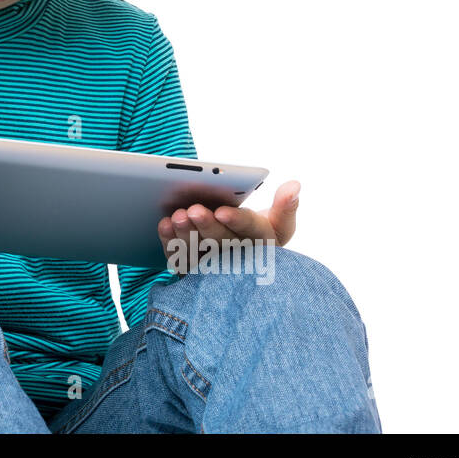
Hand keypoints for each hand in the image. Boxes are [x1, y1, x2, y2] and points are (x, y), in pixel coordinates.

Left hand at [157, 179, 300, 254]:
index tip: (222, 210)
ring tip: (176, 216)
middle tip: (193, 210)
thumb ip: (286, 205)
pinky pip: (180, 260)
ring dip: (186, 234)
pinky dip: (170, 243)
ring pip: (198, 252)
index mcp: (261, 244)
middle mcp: (238, 259)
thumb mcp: (278, 224)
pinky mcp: (193, 272)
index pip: (250, 231)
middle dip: (206, 225)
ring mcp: (213, 268)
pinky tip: (163, 225)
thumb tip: (294, 185)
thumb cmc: (259, 236)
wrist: (242, 261)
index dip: (237, 221)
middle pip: (221, 242)